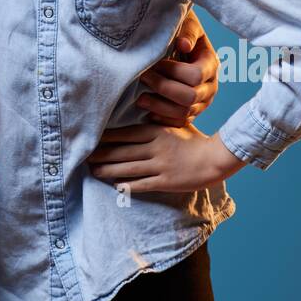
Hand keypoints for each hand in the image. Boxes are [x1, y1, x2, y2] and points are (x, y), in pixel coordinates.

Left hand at [87, 122, 246, 192]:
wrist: (215, 158)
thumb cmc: (194, 141)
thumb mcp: (175, 125)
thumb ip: (157, 123)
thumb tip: (139, 116)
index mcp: (156, 131)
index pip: (125, 134)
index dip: (106, 138)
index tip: (91, 140)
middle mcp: (155, 147)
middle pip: (122, 151)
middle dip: (101, 155)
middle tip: (85, 157)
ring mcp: (160, 165)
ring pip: (128, 168)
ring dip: (108, 170)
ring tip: (94, 171)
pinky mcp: (165, 181)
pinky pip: (141, 184)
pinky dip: (126, 185)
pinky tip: (114, 185)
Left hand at [131, 9, 218, 126]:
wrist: (179, 43)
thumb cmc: (180, 31)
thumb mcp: (187, 24)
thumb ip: (187, 32)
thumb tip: (184, 45)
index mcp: (211, 64)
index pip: (195, 76)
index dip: (172, 71)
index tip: (153, 64)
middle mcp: (210, 86)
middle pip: (190, 97)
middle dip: (163, 88)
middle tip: (143, 78)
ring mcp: (202, 102)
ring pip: (184, 113)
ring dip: (159, 107)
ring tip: (140, 99)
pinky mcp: (191, 113)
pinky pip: (179, 123)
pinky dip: (163, 120)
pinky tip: (147, 112)